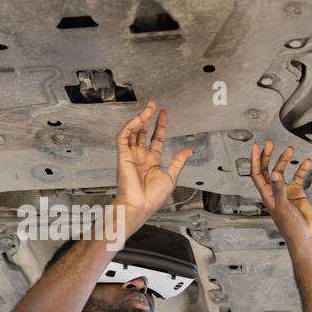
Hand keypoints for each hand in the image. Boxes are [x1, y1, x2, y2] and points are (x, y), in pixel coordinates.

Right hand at [112, 101, 193, 236]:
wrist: (139, 206)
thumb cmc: (152, 198)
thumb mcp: (171, 176)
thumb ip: (178, 161)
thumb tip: (189, 150)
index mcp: (151, 162)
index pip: (155, 139)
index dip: (160, 126)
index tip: (164, 114)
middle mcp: (140, 157)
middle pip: (142, 132)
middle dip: (148, 118)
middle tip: (153, 105)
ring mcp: (131, 155)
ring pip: (133, 132)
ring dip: (140, 119)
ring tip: (148, 108)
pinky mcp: (122, 155)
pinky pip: (123, 137)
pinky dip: (130, 126)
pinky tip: (138, 119)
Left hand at [250, 140, 311, 247]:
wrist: (305, 237)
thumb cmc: (291, 227)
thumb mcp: (283, 207)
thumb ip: (279, 190)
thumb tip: (274, 174)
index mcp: (267, 195)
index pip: (257, 174)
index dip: (255, 160)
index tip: (256, 147)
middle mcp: (275, 191)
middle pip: (267, 170)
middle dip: (268, 156)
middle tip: (271, 143)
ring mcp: (286, 191)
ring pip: (283, 171)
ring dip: (285, 160)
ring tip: (290, 149)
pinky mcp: (297, 193)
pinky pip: (298, 177)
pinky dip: (302, 169)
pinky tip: (307, 162)